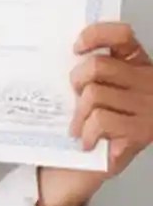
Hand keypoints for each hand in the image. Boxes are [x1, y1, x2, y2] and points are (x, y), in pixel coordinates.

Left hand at [37, 21, 152, 205]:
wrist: (82, 170)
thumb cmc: (87, 125)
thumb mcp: (91, 90)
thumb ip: (89, 70)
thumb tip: (62, 49)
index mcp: (136, 64)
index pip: (121, 34)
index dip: (96, 35)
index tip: (76, 48)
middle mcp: (147, 83)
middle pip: (98, 66)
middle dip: (76, 81)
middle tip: (74, 97)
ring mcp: (147, 108)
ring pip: (94, 94)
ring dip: (78, 114)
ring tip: (79, 126)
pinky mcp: (141, 133)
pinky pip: (101, 120)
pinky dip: (86, 131)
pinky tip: (86, 140)